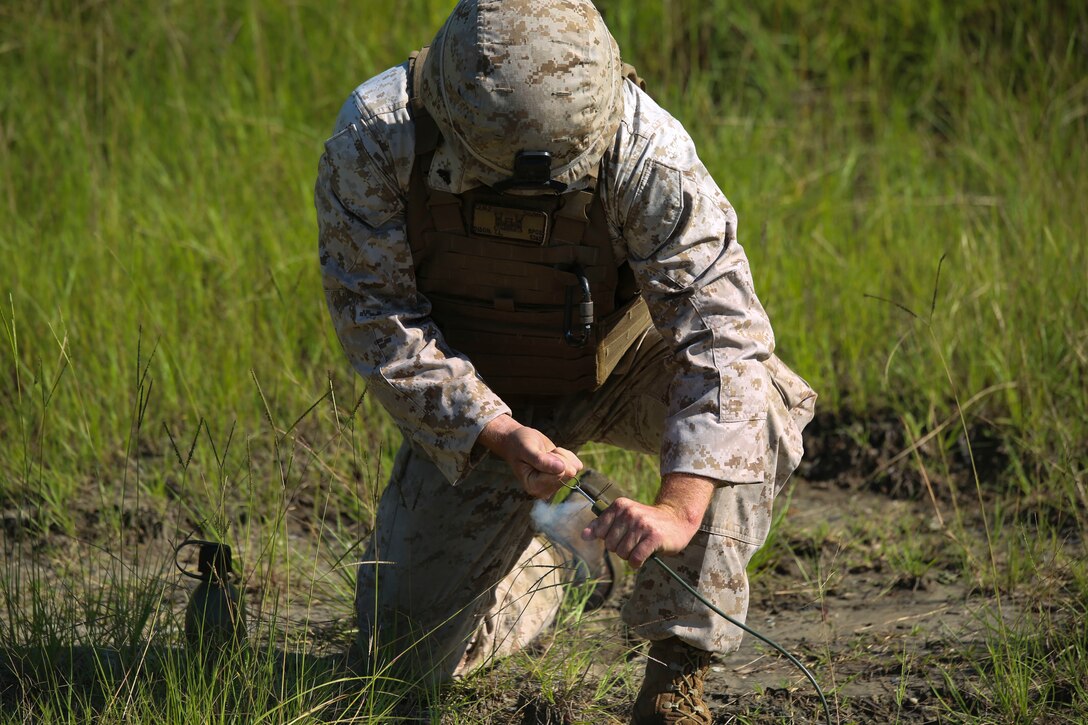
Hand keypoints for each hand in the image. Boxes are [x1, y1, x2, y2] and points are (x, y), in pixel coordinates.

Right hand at [477, 414, 581, 498]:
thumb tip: (561, 469)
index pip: (558, 475)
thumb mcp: (526, 449)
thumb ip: (541, 460)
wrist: (517, 441)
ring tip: (546, 454)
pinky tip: (553, 455)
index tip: (540, 454)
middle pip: (568, 473)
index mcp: (533, 486)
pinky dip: (567, 456)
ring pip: (574, 469)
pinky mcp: (562, 477)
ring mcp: (555, 485)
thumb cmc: (518, 445)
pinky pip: (577, 465)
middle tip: (544, 453)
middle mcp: (545, 489)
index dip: (554, 459)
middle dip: (559, 458)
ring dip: (562, 456)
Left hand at [581, 474, 714, 566]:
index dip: (609, 539)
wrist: (676, 520)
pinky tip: (644, 556)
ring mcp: (642, 524)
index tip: (621, 535)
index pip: (599, 532)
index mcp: (620, 505)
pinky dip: (637, 563)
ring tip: (641, 546)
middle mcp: (630, 512)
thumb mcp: (623, 518)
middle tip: (634, 541)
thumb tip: (584, 535)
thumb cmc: (646, 522)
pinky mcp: (654, 537)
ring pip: (623, 553)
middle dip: (620, 548)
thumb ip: (602, 525)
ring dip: (630, 556)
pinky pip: (635, 559)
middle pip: (610, 545)